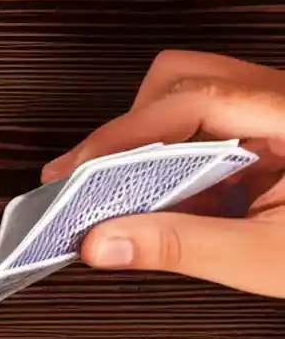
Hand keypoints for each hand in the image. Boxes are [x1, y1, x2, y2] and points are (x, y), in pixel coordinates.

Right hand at [42, 50, 284, 297]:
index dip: (122, 133)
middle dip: (131, 129)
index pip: (189, 103)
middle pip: (181, 80)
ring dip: (153, 136)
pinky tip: (175, 195)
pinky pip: (211, 120)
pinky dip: (180, 152)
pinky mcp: (277, 127)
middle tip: (93, 181)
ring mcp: (281, 108)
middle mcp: (283, 97)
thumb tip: (102, 243)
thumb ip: (183, 246)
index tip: (73, 169)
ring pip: (191, 91)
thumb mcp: (272, 258)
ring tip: (132, 189)